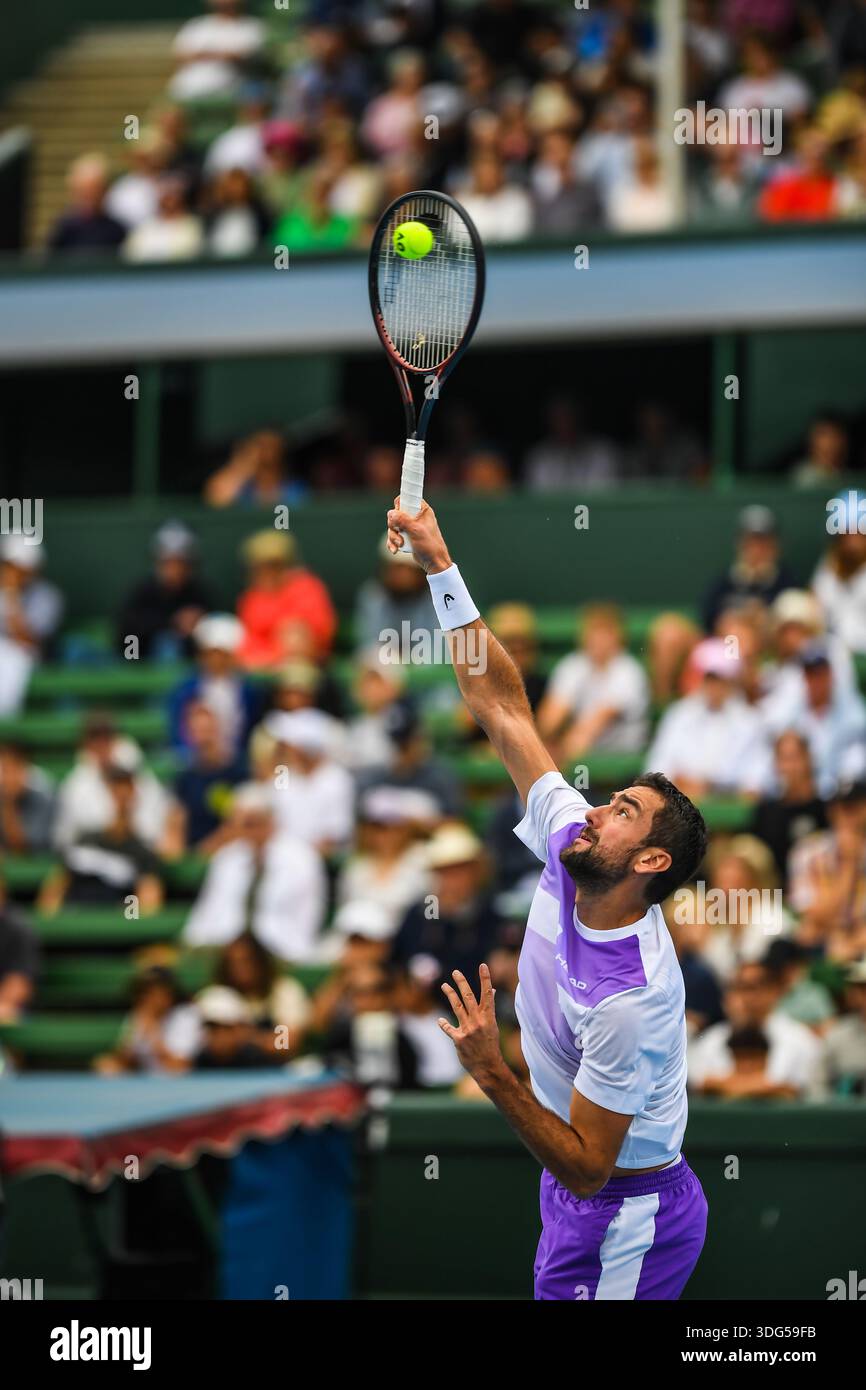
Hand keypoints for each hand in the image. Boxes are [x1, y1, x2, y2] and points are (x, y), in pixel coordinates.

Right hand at [386, 497, 451, 574]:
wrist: (434, 563)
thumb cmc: (430, 545)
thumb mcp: (416, 530)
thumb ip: (403, 520)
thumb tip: (391, 513)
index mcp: (422, 510)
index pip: (407, 498)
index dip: (400, 505)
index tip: (398, 514)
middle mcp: (416, 517)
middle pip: (396, 514)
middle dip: (393, 526)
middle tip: (399, 532)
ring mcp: (410, 527)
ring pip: (393, 526)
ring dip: (393, 537)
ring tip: (399, 545)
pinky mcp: (406, 536)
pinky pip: (394, 536)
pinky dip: (392, 543)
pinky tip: (395, 550)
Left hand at [438, 965, 505, 1091]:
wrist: (487, 1066)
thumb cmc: (490, 1043)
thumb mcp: (492, 1025)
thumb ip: (489, 1008)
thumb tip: (492, 990)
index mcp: (488, 1017)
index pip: (487, 994)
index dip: (485, 979)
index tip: (483, 966)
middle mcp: (478, 1021)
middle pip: (469, 997)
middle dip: (462, 983)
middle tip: (455, 972)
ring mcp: (468, 1030)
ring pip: (457, 1007)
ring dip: (450, 995)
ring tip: (444, 985)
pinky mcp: (459, 1039)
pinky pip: (448, 1028)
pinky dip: (444, 1024)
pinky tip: (440, 1020)